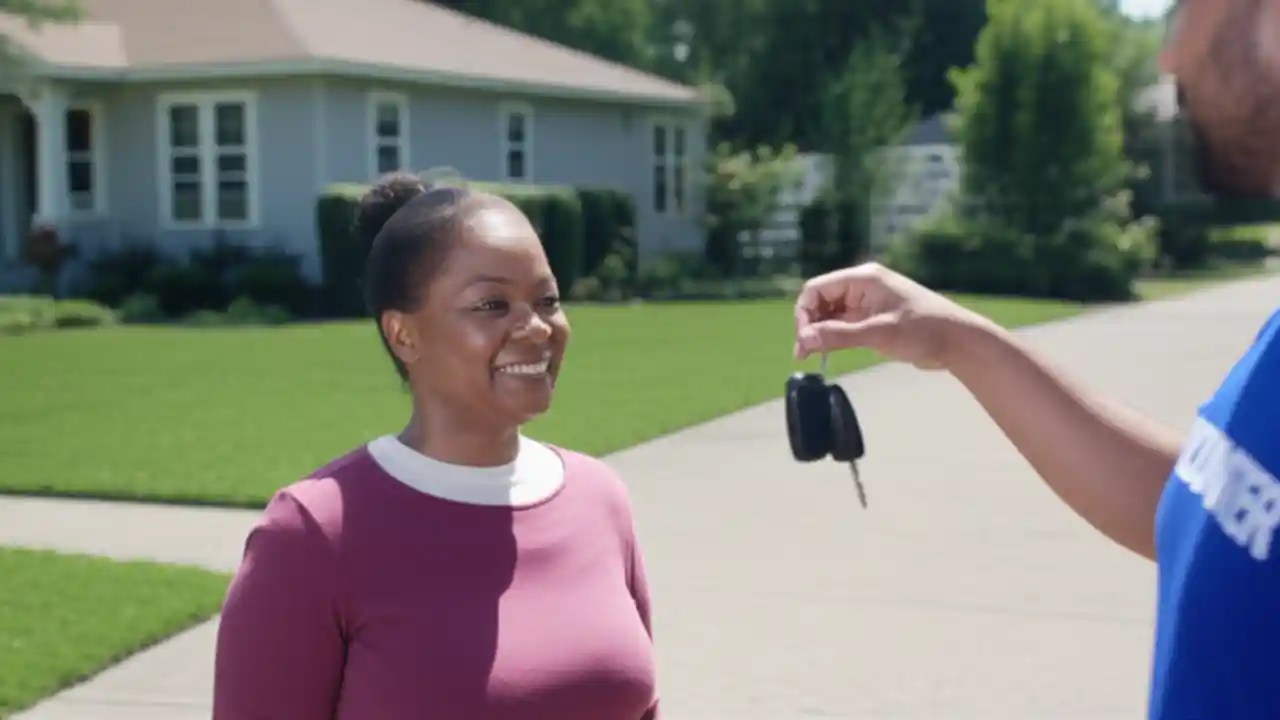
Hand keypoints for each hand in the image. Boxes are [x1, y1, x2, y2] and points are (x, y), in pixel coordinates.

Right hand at [793, 262, 995, 370]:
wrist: (959, 342)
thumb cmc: (924, 331)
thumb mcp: (879, 333)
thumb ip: (839, 335)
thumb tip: (803, 340)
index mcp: (864, 279)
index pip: (817, 289)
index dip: (804, 313)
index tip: (804, 340)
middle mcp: (863, 287)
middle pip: (821, 301)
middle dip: (809, 325)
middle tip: (804, 353)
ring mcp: (868, 303)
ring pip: (831, 314)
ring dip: (820, 332)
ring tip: (814, 356)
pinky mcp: (874, 319)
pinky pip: (845, 324)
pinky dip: (834, 337)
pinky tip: (830, 352)